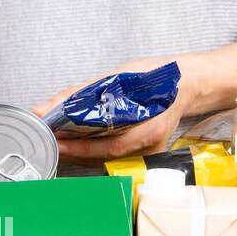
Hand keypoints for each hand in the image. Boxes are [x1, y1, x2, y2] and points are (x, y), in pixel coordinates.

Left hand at [31, 38, 236, 164]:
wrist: (188, 84)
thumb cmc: (157, 77)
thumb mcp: (119, 76)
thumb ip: (82, 93)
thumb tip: (48, 106)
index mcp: (149, 128)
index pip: (107, 145)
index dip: (78, 147)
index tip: (54, 141)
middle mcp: (149, 146)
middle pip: (103, 156)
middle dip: (73, 150)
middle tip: (48, 141)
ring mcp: (149, 154)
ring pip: (107, 159)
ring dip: (80, 152)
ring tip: (58, 141)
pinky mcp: (146, 155)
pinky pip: (115, 156)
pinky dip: (93, 150)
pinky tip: (79, 143)